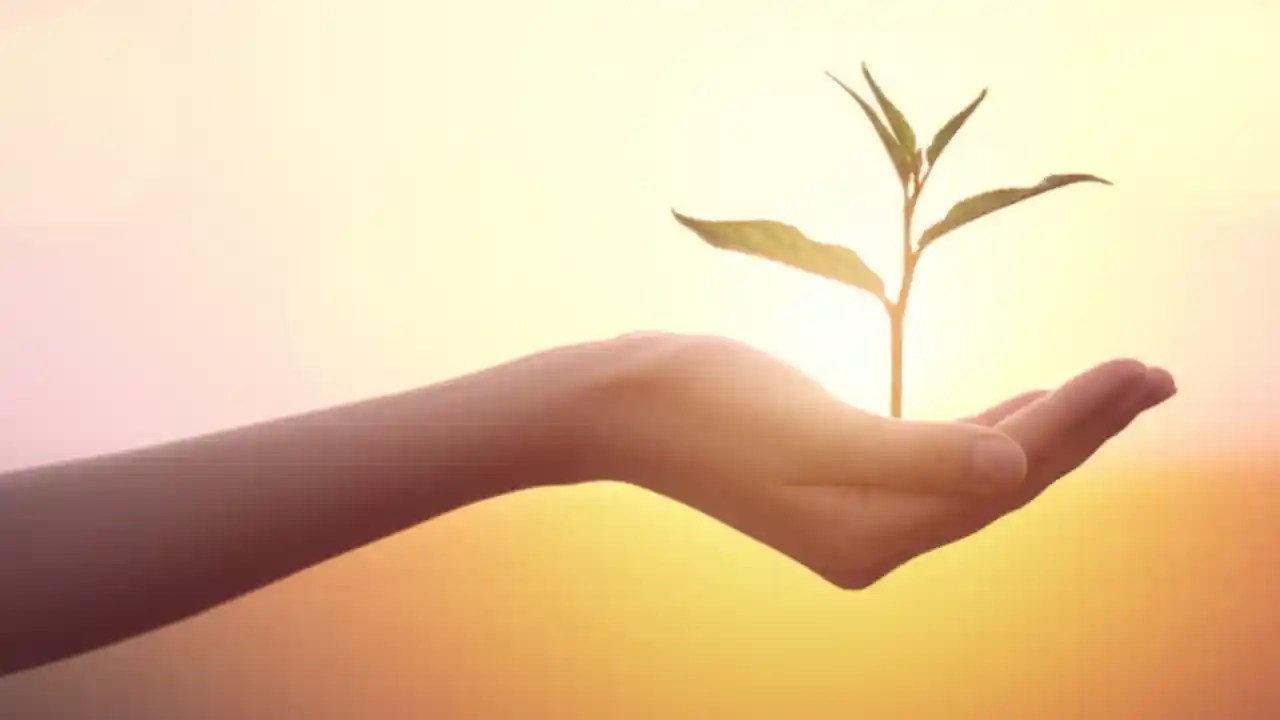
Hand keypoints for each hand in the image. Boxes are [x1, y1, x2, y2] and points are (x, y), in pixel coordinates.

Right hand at [577, 332, 1175, 587]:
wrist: (623, 406)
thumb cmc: (705, 406)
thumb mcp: (811, 429)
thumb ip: (916, 456)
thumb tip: (1014, 472)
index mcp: (871, 536)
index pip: (1000, 480)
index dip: (1075, 424)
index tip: (1137, 369)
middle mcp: (874, 538)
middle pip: (1003, 484)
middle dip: (1081, 428)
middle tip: (1154, 374)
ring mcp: (858, 513)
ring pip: (980, 471)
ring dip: (1047, 426)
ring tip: (1114, 386)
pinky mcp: (844, 480)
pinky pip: (941, 461)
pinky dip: (990, 428)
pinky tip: (1022, 404)